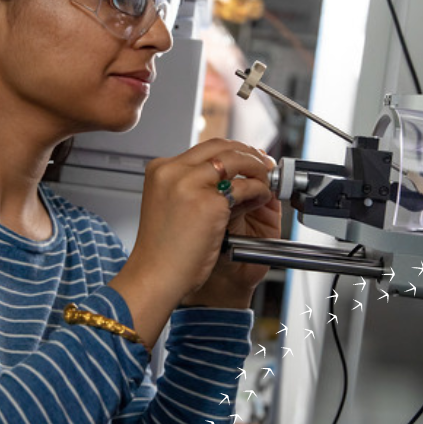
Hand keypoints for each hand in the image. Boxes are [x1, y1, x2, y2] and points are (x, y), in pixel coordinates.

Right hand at [110, 138, 275, 346]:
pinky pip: (245, 187)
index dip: (231, 151)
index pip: (204, 148)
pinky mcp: (208, 203)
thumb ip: (194, 186)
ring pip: (236, 161)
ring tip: (267, 180)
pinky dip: (260, 190)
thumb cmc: (162, 250)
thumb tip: (231, 175)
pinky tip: (263, 197)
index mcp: (160, 169)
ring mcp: (189, 184)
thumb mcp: (171, 206)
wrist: (155, 276)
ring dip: (257, 169)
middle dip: (248, 153)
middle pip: (221, 147)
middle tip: (263, 164)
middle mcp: (172, 171)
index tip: (246, 158)